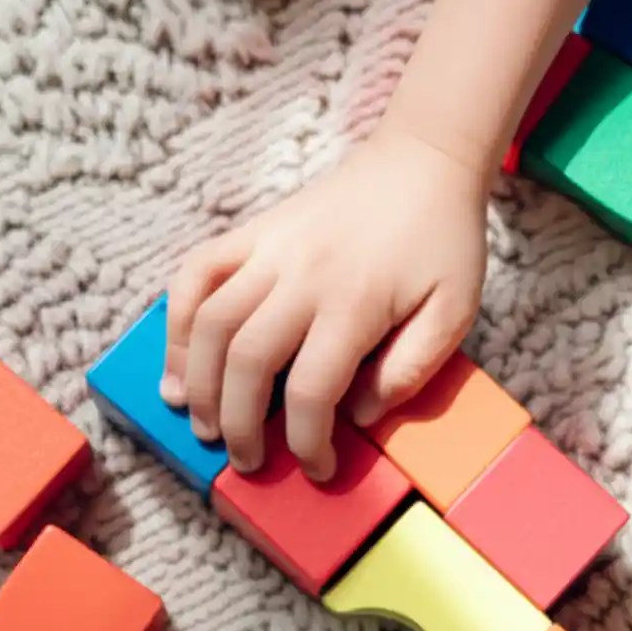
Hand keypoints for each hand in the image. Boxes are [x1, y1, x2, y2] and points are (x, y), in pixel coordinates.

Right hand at [160, 127, 488, 480]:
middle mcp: (301, 276)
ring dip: (194, 379)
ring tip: (199, 421)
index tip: (318, 469)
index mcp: (355, 303)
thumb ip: (412, 368)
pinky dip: (176, 318)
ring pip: (208, 320)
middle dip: (237, 424)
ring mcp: (269, 248)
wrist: (422, 161)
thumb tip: (358, 413)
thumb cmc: (443, 242)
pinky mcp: (253, 230)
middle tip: (245, 462)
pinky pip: (195, 272)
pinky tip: (179, 357)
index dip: (307, 442)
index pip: (311, 389)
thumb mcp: (455, 310)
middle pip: (245, 361)